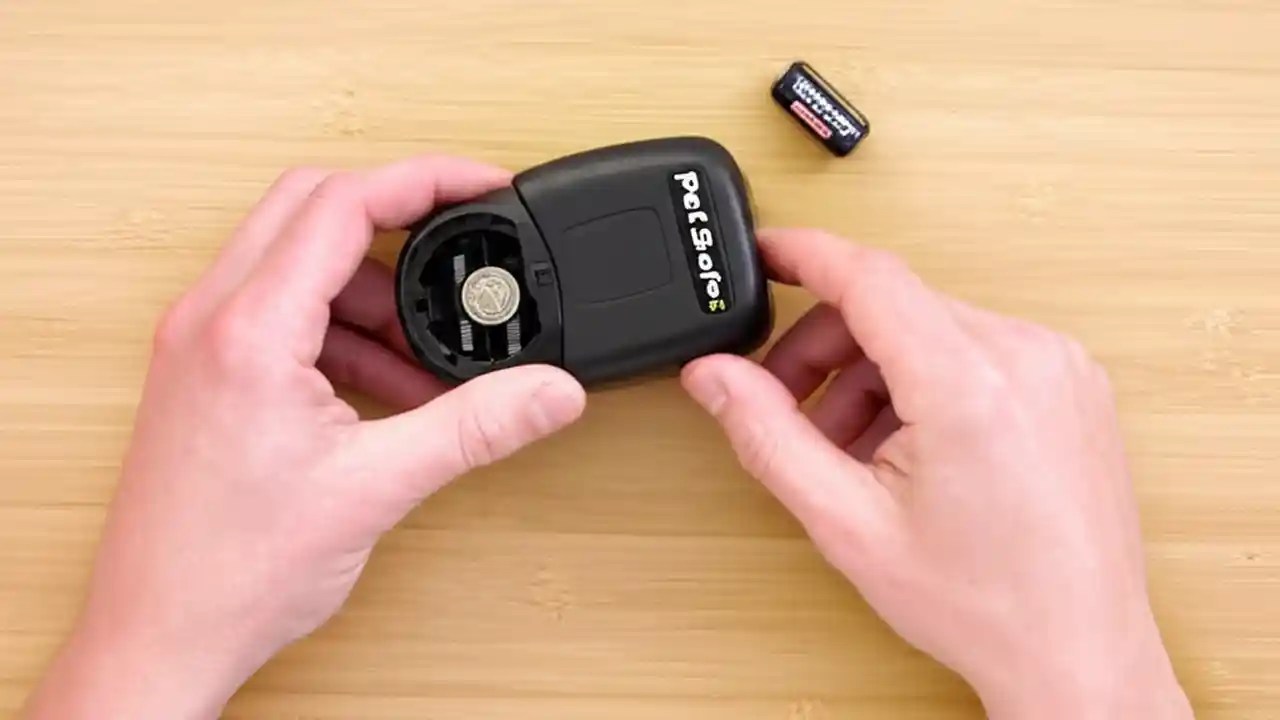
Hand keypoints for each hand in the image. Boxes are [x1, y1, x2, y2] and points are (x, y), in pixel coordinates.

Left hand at [25, 157, 585, 719]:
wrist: (161, 633)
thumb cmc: (232, 569)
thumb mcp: (377, 486)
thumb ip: (478, 427)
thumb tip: (551, 390)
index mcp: (248, 329)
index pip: (344, 202)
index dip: (428, 180)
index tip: (485, 186)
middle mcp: (210, 318)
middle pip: (314, 206)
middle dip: (400, 218)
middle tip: (464, 242)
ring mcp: (200, 343)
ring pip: (297, 259)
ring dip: (371, 289)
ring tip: (425, 354)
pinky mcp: (205, 372)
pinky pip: (281, 311)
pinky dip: (342, 330)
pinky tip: (386, 386)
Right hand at [682, 229, 1191, 718]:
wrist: (1076, 654)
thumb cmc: (982, 604)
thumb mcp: (847, 523)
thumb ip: (768, 436)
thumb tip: (715, 376)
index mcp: (969, 384)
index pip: (868, 275)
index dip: (802, 254)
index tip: (763, 251)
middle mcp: (1025, 356)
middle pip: (893, 304)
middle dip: (826, 346)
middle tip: (788, 405)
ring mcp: (1058, 366)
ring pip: (931, 326)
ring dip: (873, 370)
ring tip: (851, 447)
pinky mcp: (1070, 381)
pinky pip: (976, 347)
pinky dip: (924, 378)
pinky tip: (905, 444)